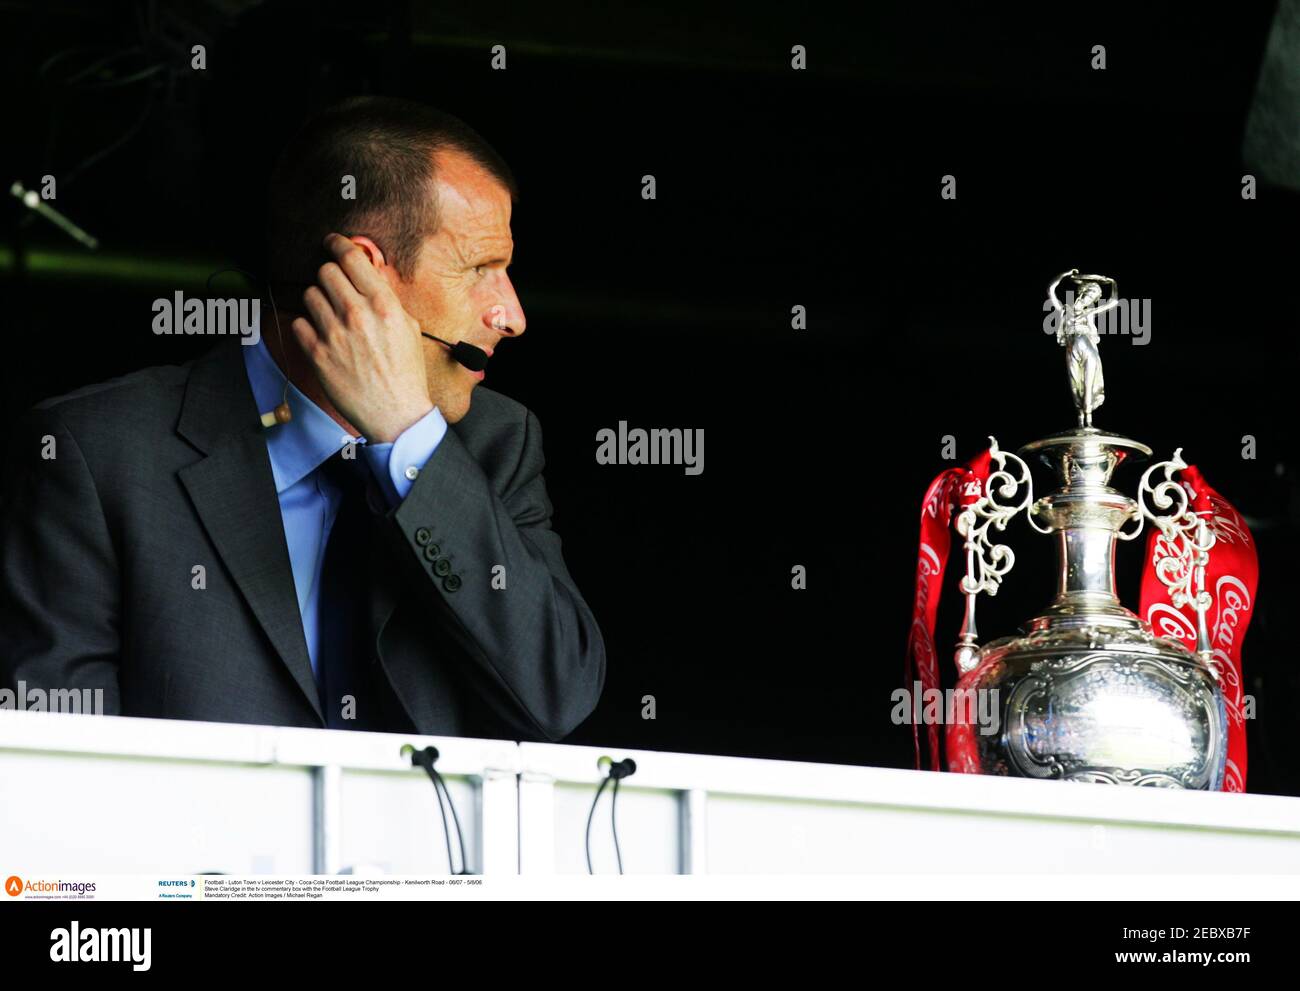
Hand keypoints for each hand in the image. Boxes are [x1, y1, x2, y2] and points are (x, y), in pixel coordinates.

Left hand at [292, 233, 432, 442]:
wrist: (396, 413)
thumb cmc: (406, 372)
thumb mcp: (409, 328)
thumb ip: (387, 299)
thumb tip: (371, 276)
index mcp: (383, 304)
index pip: (351, 257)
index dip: (338, 244)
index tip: (331, 242)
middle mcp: (357, 314)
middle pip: (325, 272)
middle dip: (329, 277)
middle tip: (335, 288)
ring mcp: (334, 333)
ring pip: (309, 294)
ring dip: (318, 301)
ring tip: (329, 316)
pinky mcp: (317, 353)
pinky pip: (299, 323)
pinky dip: (307, 326)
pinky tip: (322, 337)